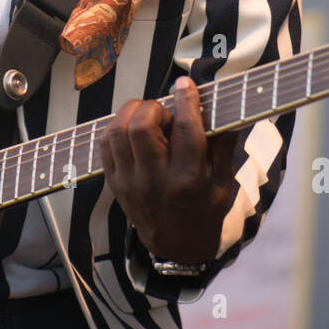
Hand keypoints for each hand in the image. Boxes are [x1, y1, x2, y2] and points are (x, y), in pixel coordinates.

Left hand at [100, 75, 238, 263]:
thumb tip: (220, 104)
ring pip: (118, 132)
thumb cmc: (204, 209)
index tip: (185, 84)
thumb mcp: (223, 180)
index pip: (185, 131)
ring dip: (132, 114)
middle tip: (166, 114)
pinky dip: (117, 127)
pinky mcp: (114, 182)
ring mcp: (130, 182)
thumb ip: (222, 142)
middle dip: (154, 108)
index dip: (185, 101)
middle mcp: (155, 179)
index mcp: (188, 179)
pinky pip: (105, 143)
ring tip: (148, 118)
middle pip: (142, 127)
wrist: (176, 245)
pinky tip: (132, 129)